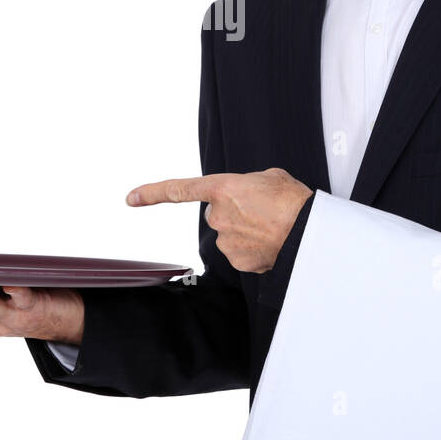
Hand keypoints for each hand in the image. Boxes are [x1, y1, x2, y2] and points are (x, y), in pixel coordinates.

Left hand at [126, 167, 313, 273]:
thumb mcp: (269, 178)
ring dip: (244, 232)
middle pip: (216, 215)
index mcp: (223, 188)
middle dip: (233, 214)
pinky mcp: (237, 262)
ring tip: (270, 227)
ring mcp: (226, 241)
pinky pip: (240, 254)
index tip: (130, 198)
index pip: (179, 190)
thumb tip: (246, 198)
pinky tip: (270, 242)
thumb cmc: (293, 201)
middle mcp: (218, 216)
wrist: (309, 230)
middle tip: (260, 212)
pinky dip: (253, 250)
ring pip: (229, 236)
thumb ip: (246, 185)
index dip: (152, 193)